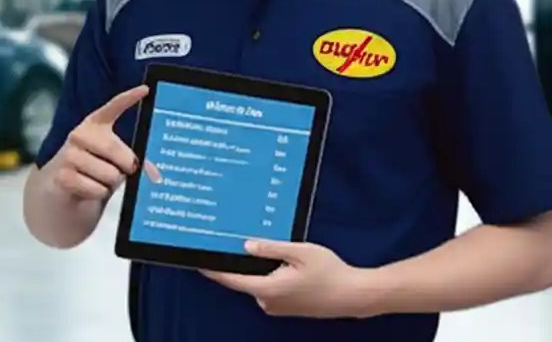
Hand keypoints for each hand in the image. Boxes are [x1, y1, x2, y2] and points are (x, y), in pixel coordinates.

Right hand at [48, 85, 161, 201]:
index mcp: (94, 126)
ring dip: (108, 185)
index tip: (145, 90)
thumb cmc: (92, 174)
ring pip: (110, 175)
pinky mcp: (63, 175)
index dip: (129, 98)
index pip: (112, 108)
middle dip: (125, 168)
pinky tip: (86, 190)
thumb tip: (154, 173)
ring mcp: (69, 154)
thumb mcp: (112, 163)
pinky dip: (97, 195)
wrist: (60, 193)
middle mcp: (80, 134)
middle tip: (120, 173)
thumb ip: (132, 162)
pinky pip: (97, 189)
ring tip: (96, 181)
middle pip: (118, 151)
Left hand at [201, 239, 375, 318]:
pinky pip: (269, 289)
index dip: (213, 271)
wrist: (354, 296)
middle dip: (238, 264)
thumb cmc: (330, 272)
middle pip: (243, 280)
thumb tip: (245, 246)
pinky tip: (281, 265)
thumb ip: (270, 248)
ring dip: (258, 269)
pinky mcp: (287, 308)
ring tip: (263, 249)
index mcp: (267, 289)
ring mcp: (277, 307)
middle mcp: (268, 302)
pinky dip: (270, 277)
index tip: (197, 262)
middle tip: (234, 243)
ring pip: (258, 283)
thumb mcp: (299, 252)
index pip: (231, 280)